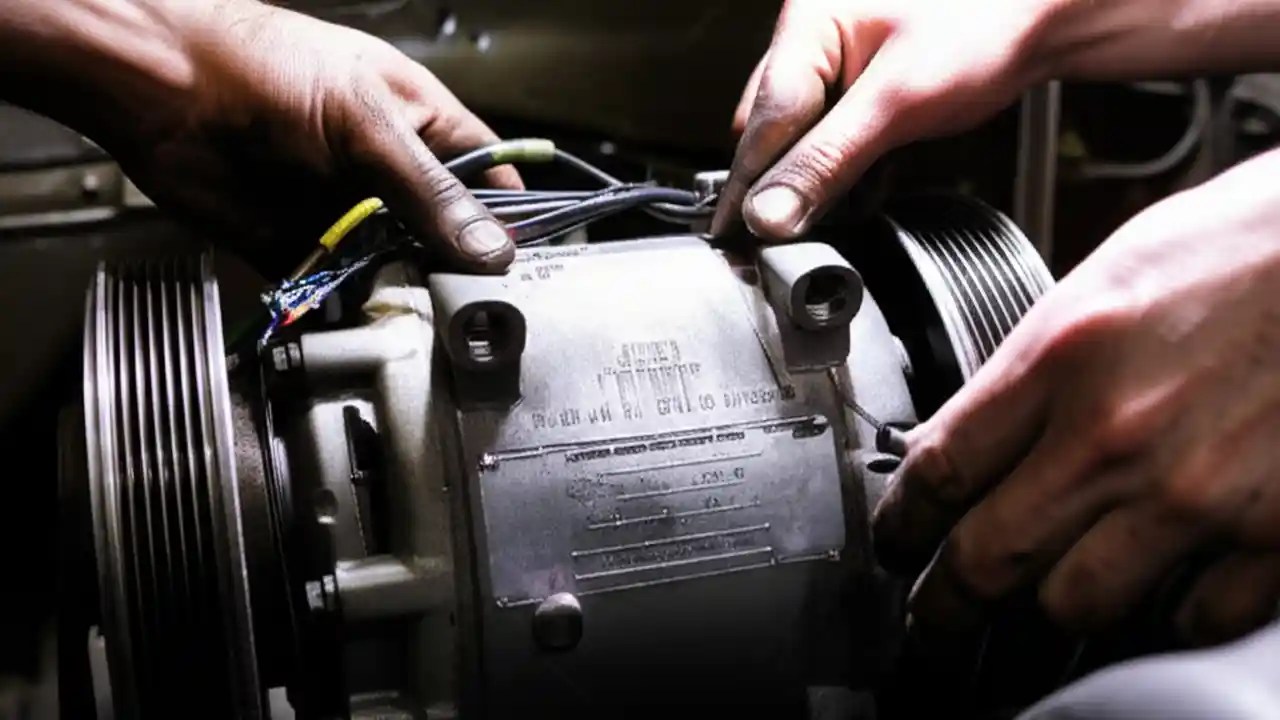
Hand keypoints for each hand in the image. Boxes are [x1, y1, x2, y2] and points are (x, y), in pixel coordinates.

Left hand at [7, 0, 518, 275]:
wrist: (160, 86)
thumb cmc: (260, 66)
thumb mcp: (366, 122)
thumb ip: (429, 192)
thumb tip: (489, 249)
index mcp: (424, 129)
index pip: (490, 181)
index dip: (509, 223)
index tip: (518, 269)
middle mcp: (390, 178)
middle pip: (446, 239)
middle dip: (457, 272)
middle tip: (470, 306)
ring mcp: (348, 216)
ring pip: (397, 272)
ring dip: (404, 296)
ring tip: (418, 317)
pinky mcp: (302, 251)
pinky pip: (339, 294)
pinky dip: (348, 313)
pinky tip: (360, 322)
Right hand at [710, 0, 1279, 242]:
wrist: (1045, 13)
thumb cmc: (986, 28)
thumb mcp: (898, 104)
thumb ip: (827, 162)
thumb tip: (769, 215)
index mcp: (807, 22)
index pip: (761, 122)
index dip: (751, 185)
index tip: (737, 237)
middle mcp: (811, 36)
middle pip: (770, 132)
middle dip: (782, 182)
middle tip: (784, 236)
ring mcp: (835, 58)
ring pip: (799, 138)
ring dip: (815, 178)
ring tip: (832, 211)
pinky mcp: (861, 82)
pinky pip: (830, 133)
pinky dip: (842, 166)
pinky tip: (861, 185)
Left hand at [874, 147, 1279, 648]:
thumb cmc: (1249, 246)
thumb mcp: (1107, 281)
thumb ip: (1036, 366)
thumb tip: (975, 431)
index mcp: (1064, 358)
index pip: (939, 470)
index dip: (899, 522)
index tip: (895, 540)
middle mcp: (1118, 435)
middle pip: (986, 557)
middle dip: (944, 602)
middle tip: (934, 616)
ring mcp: (1196, 493)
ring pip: (1075, 604)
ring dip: (1050, 608)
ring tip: (1043, 600)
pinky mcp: (1276, 533)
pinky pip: (1192, 618)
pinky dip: (1168, 616)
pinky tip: (1160, 592)